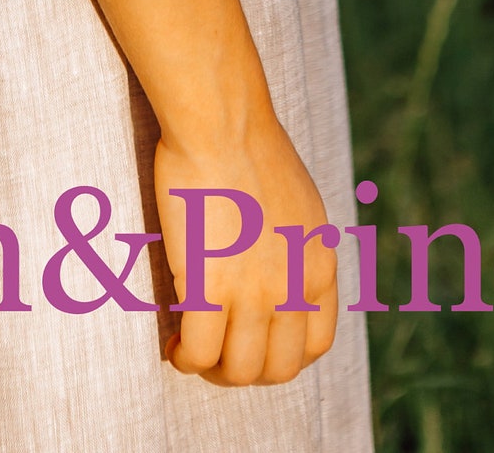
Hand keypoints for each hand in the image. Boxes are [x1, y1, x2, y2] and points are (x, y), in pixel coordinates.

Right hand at [155, 117, 338, 386]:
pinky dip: (186, 359)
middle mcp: (293, 287)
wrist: (223, 121)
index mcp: (319, 265)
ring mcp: (254, 292)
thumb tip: (282, 279)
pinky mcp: (210, 288)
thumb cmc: (249, 146)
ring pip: (238, 370)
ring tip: (192, 351)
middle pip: (278, 368)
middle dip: (246, 370)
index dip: (281, 357)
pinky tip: (174, 344)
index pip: (315, 345)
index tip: (254, 345)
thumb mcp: (300, 204)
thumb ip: (297, 250)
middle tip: (218, 353)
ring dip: (214, 369)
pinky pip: (200, 353)